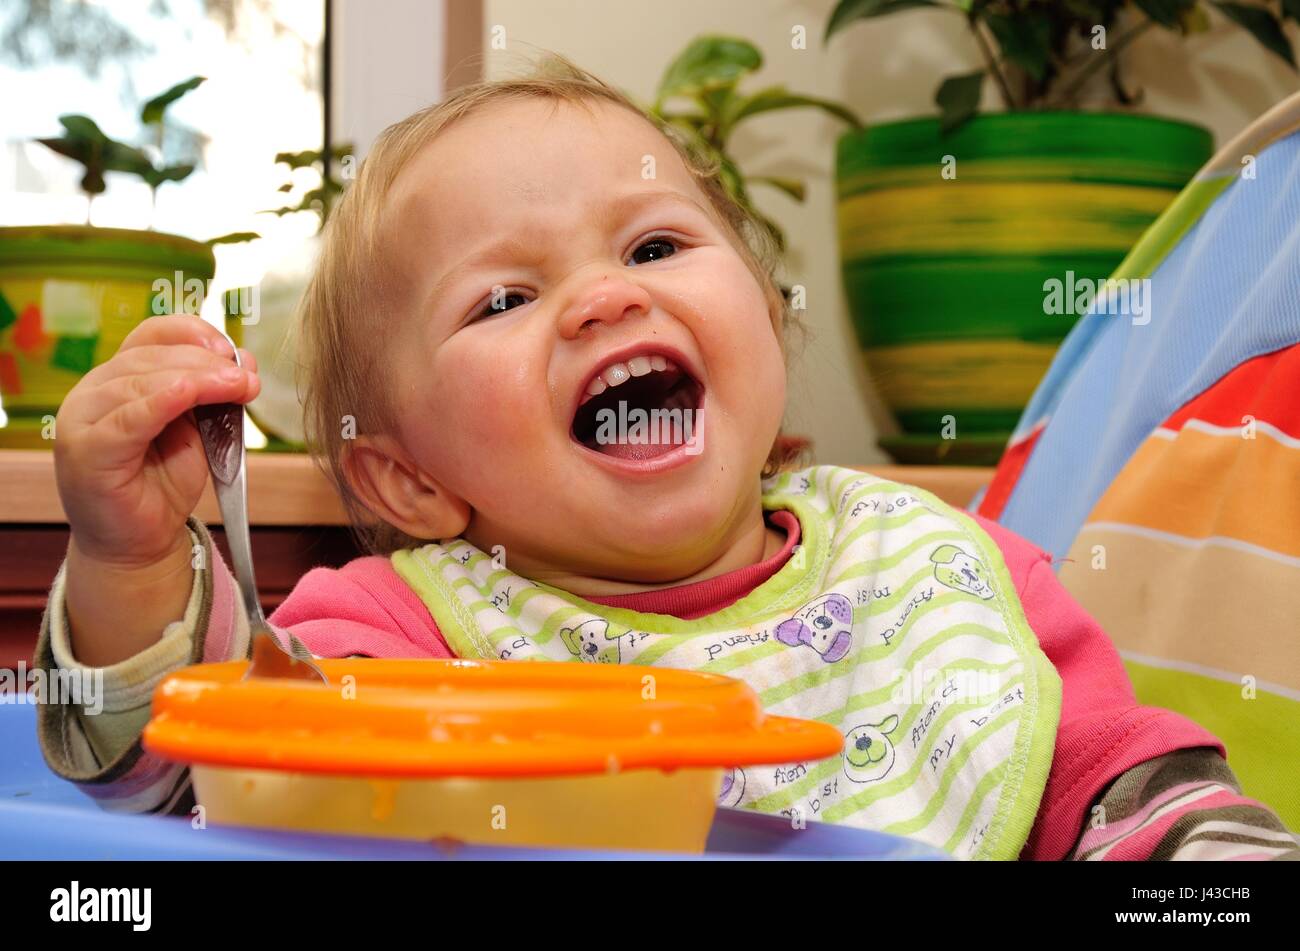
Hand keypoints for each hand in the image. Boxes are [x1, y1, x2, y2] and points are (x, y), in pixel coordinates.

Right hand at [54, 314, 259, 569]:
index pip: (151, 335)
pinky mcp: (87, 451)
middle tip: (246, 377)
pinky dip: (160, 401)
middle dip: (205, 362)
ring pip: (140, 383)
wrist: (139, 540)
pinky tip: (188, 394)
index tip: (231, 349)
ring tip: (238, 387)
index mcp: (119, 378)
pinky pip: (126, 419)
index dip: (192, 333)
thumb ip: (214, 395)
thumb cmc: (163, 482)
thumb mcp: (198, 429)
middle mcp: (95, 392)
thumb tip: (247, 362)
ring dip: (196, 379)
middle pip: (150, 357)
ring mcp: (84, 420)